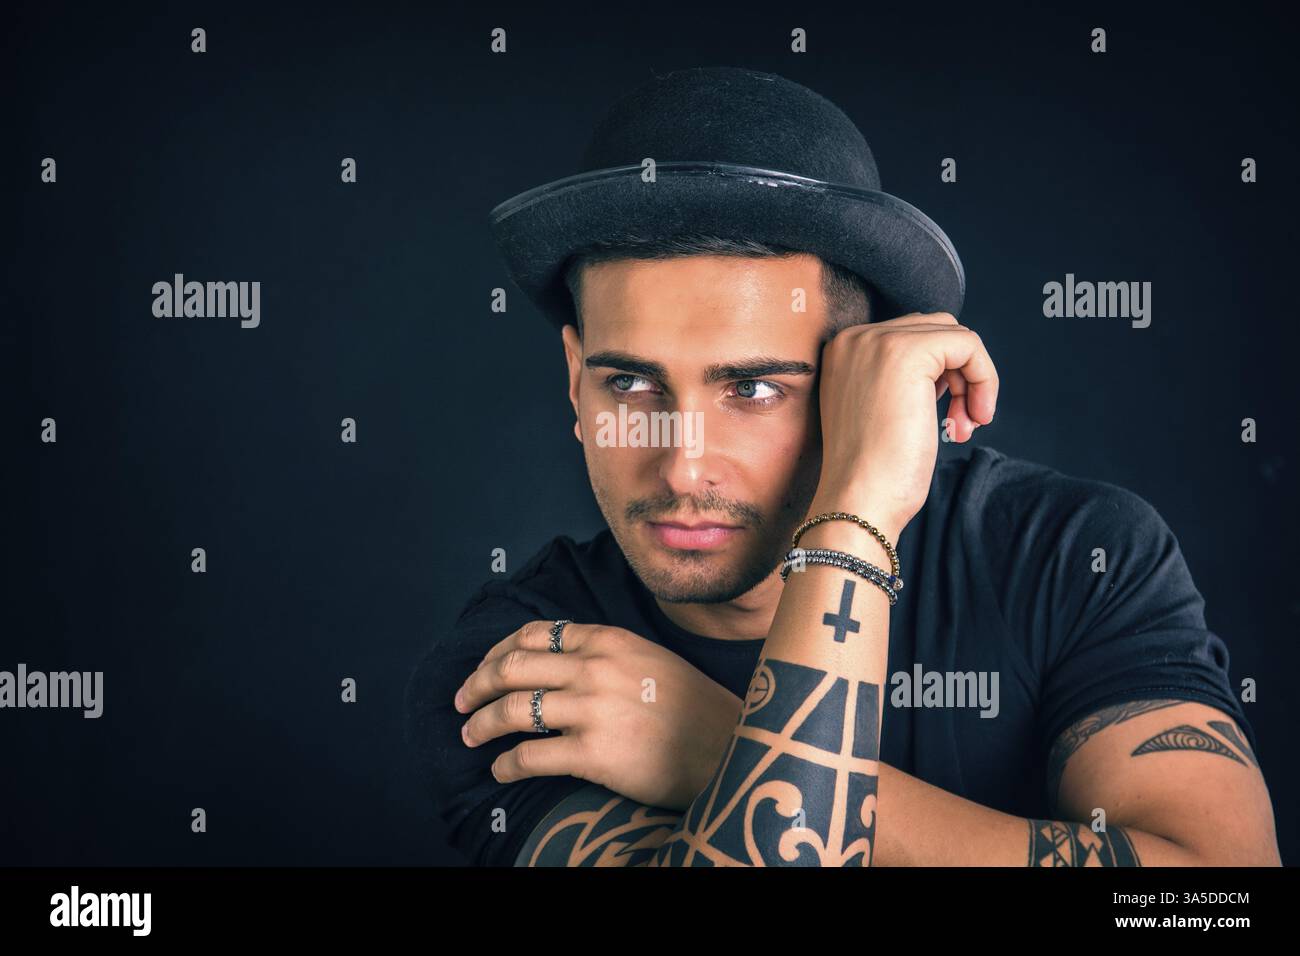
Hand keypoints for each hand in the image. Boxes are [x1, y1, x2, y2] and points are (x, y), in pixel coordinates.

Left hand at [453, 621, 741, 809]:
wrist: (729, 748)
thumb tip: (555, 663)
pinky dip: (505, 765)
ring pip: (513, 709)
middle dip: (476, 685)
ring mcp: (594, 709)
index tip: (483, 670)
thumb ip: (604, 654)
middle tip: (460, 703)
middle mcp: (596, 668)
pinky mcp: (594, 753)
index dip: (497, 652)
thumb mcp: (648, 659)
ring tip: (470, 737)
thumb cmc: (692, 708)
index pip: (536, 634)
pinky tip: (499, 772)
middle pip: (512, 667)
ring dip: (480, 725)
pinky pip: (530, 756)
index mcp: (609, 640)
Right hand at [813, 311, 998, 531]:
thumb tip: (947, 366)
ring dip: (972, 380)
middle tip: (962, 421)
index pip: (912, 336)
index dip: (942, 375)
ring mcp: (878, 342)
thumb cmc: (871, 472)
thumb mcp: (880, 409)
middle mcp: (855, 338)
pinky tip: (975, 416)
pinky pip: (968, 345)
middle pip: (935, 331)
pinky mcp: (907, 353)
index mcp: (844, 350)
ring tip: (966, 424)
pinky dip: (984, 378)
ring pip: (954, 335)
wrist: (858, 501)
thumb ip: (899, 378)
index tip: (946, 416)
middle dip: (959, 376)